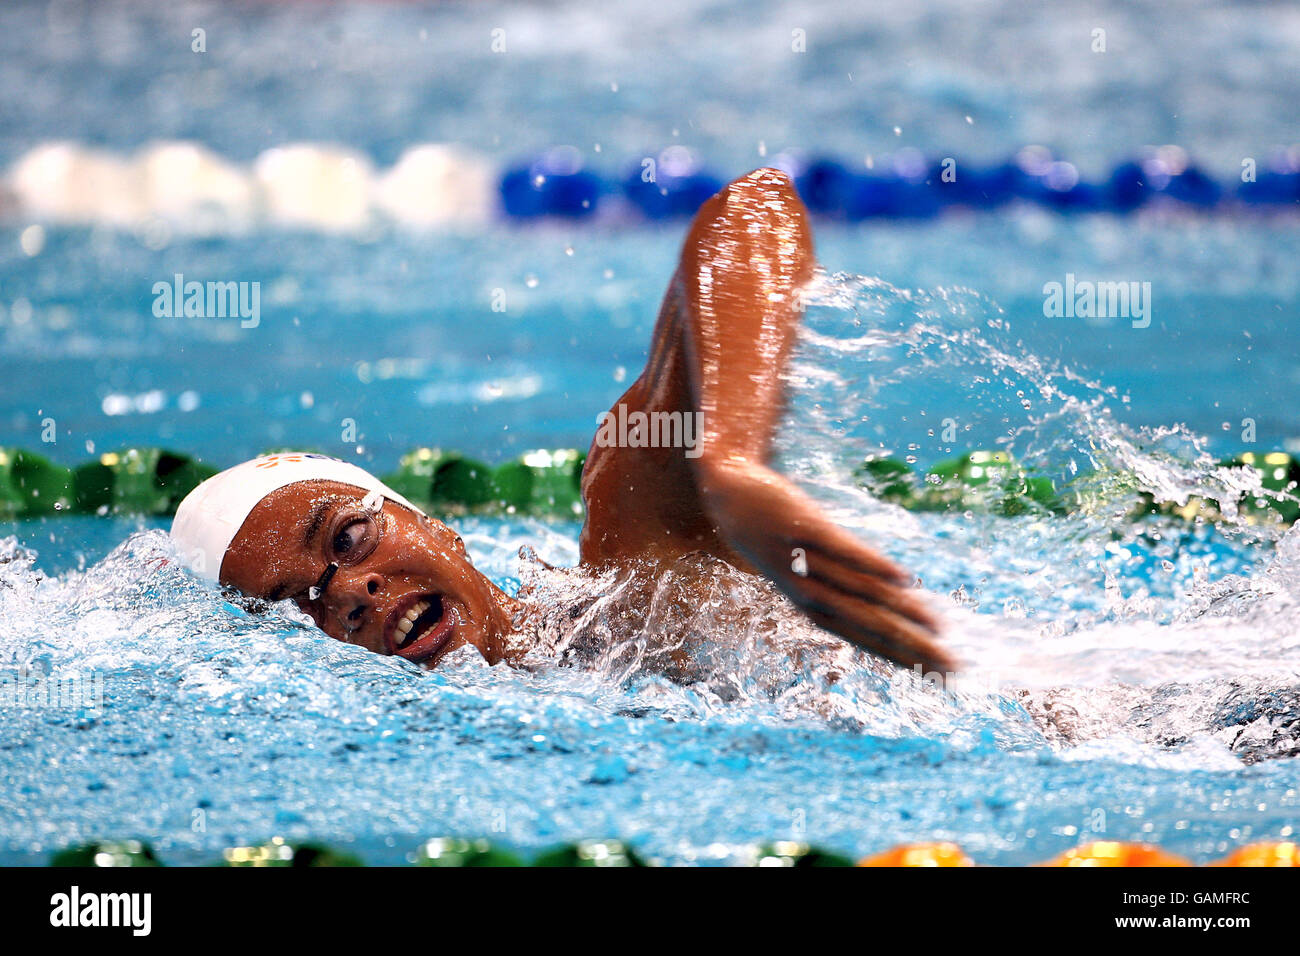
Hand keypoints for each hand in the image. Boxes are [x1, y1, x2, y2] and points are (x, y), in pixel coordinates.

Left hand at [699, 458, 954, 673]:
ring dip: (901, 611)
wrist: (729, 493)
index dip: (901, 658)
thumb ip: (848, 585)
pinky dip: (873, 565)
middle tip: (950, 665)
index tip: (939, 675)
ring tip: (938, 625)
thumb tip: (899, 597)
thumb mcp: (807, 568)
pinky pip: (843, 550)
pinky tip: (904, 577)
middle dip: (910, 648)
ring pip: (861, 593)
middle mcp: (807, 592)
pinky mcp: (803, 527)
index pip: (864, 640)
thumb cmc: (776, 536)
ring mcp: (804, 561)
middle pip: (868, 625)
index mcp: (811, 606)